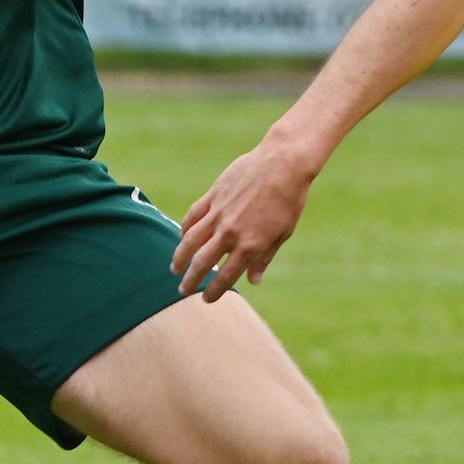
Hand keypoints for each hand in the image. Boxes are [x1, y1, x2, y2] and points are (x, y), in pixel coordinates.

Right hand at [172, 131, 318, 301]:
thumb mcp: (283, 233)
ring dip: (180, 257)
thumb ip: (264, 258)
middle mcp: (230, 232)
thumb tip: (254, 281)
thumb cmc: (289, 199)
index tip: (206, 299)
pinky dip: (185, 228)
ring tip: (174, 268)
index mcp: (250, 245)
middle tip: (182, 290)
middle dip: (190, 280)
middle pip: (202, 262)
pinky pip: (193, 215)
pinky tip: (182, 236)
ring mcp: (219, 213)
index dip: (213, 292)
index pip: (225, 276)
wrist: (283, 163)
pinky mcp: (213, 195)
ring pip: (190, 240)